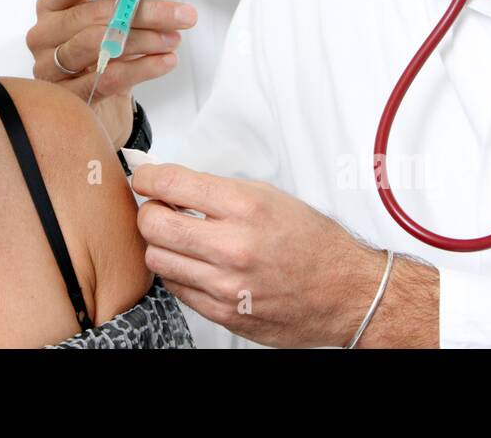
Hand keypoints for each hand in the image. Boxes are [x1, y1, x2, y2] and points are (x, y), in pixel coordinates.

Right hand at [26, 0, 195, 140]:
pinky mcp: (65, 95)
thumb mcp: (112, 14)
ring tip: (174, 39)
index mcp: (52, 2)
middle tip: (184, 14)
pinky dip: (141, 69)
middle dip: (144, 12)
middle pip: (94, 14)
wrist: (87, 98)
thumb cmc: (97, 47)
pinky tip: (165, 62)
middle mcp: (43, 32)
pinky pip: (106, 79)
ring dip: (143, 40)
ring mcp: (49, 65)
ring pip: (98, 45)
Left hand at [131, 162, 437, 347]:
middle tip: (160, 208)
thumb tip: (174, 184)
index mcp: (245, 207)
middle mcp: (233, 245)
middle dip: (149, 211)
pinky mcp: (223, 313)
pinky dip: (179, 273)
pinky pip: (176, 288)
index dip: (147, 177)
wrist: (346, 292)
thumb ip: (218, 191)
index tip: (145, 177)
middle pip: (152, 224)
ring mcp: (225, 284)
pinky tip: (197, 264)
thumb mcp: (270, 197)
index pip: (171, 184)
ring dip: (162, 244)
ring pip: (157, 258)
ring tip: (181, 238)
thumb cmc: (313, 243)